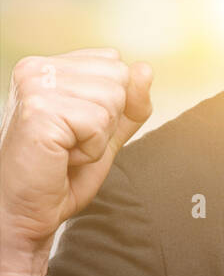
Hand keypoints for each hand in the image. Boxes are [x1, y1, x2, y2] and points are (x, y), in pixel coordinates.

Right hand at [1, 49, 151, 275]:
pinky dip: (90, 149)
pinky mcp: (40, 111)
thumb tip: (144, 69)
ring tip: (65, 149)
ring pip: (112, 99)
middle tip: (71, 142)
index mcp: (49, 66)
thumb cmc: (60, 172)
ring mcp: (36, 87)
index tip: (77, 128)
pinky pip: (99, 123)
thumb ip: (130, 101)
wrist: (27, 211)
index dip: (111, 105)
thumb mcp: (107, 130)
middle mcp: (37, 69)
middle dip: (107, 119)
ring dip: (98, 135)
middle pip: (118, 77)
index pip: (115, 64)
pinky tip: (62, 156)